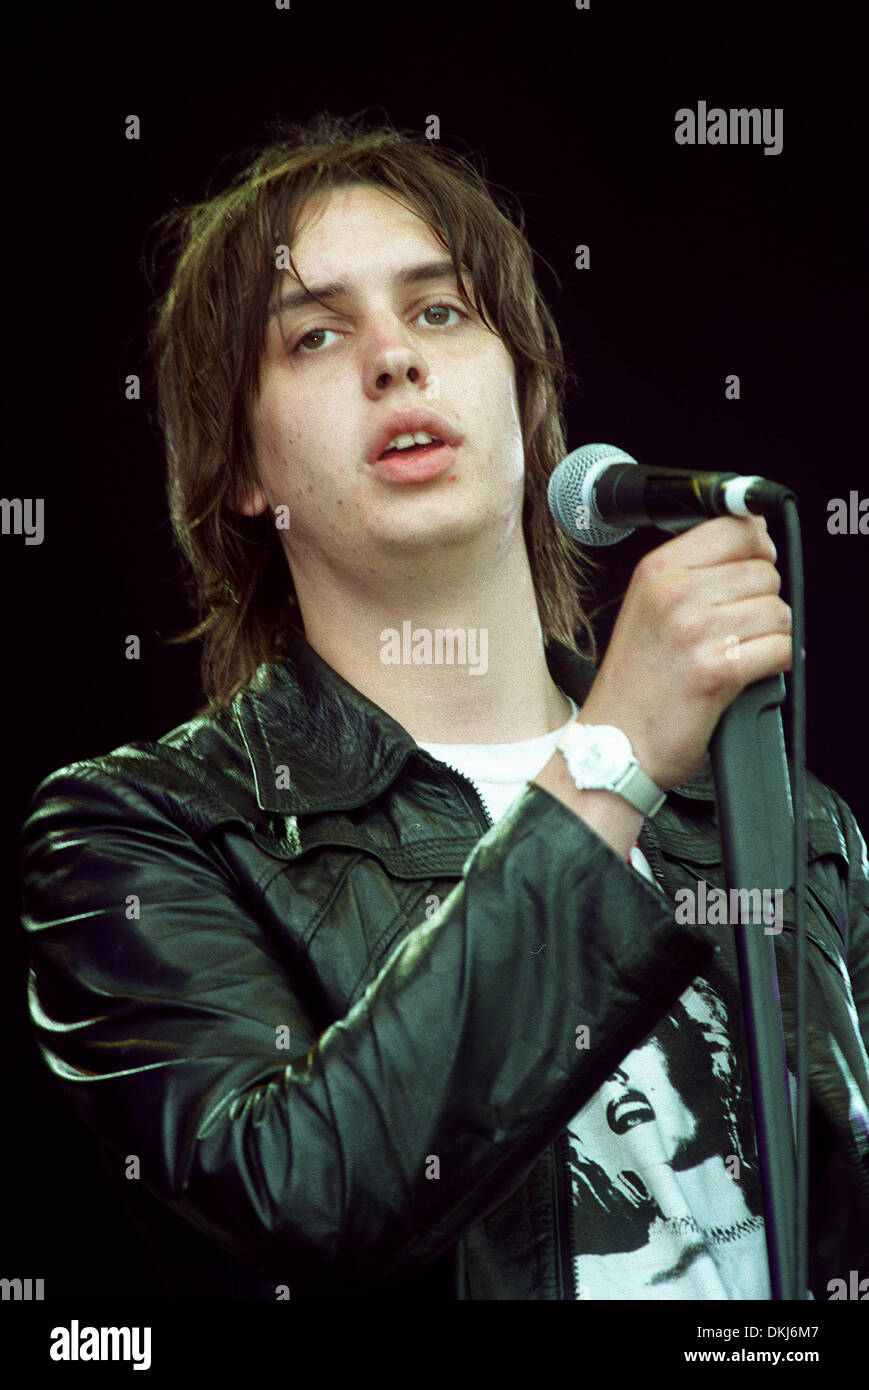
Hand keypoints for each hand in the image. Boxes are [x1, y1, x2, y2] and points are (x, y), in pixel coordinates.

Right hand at [578, 515, 791, 790]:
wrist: (614, 743)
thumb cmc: (635, 682)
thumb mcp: (647, 606)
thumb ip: (695, 570)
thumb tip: (758, 538)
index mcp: (656, 570)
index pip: (736, 529)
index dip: (756, 551)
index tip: (749, 572)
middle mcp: (674, 593)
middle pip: (764, 572)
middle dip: (761, 602)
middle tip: (732, 631)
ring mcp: (694, 630)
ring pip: (778, 611)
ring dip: (769, 636)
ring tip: (735, 654)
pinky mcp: (717, 669)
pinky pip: (780, 648)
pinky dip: (773, 664)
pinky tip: (743, 675)